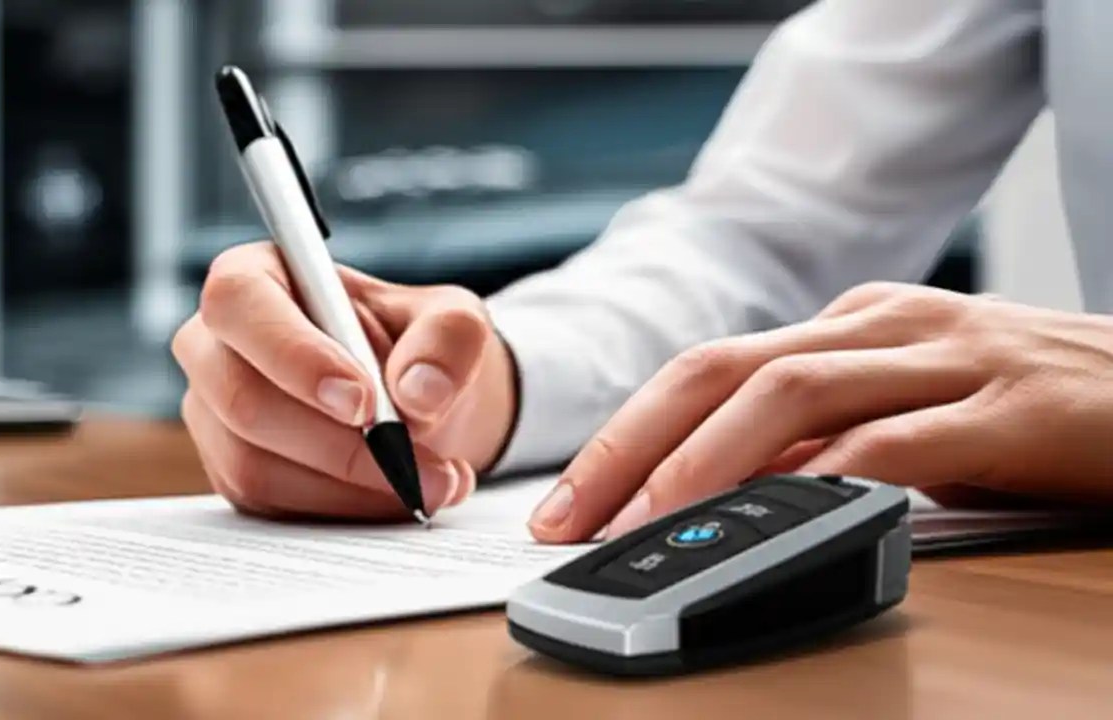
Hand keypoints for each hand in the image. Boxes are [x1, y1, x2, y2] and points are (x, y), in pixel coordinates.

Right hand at [173, 242, 516, 520]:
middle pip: (244, 399)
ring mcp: (215, 414)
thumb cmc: (419, 348)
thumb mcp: (455, 322)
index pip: (239, 302)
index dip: (294, 354)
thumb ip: (449, 338)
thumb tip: (418, 391)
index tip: (363, 403)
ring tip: (431, 482)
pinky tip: (396, 495)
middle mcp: (218, 344)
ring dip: (351, 486)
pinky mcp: (231, 472)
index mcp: (258, 276)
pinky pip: (270, 504)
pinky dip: (343, 508)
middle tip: (415, 461)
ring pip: (255, 464)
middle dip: (339, 445)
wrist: (421, 408)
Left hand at [529, 282, 1112, 542]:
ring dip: (706, 464)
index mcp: (852, 325)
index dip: (629, 432)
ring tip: (650, 523)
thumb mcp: (913, 411)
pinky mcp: (1015, 409)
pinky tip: (783, 517)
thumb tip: (730, 496)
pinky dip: (831, 479)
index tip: (573, 501)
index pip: (711, 369)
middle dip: (634, 445)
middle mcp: (885, 326)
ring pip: (794, 394)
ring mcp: (949, 359)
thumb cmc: (1034, 408)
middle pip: (725, 371)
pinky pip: (900, 441)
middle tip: (573, 518)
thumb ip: (828, 442)